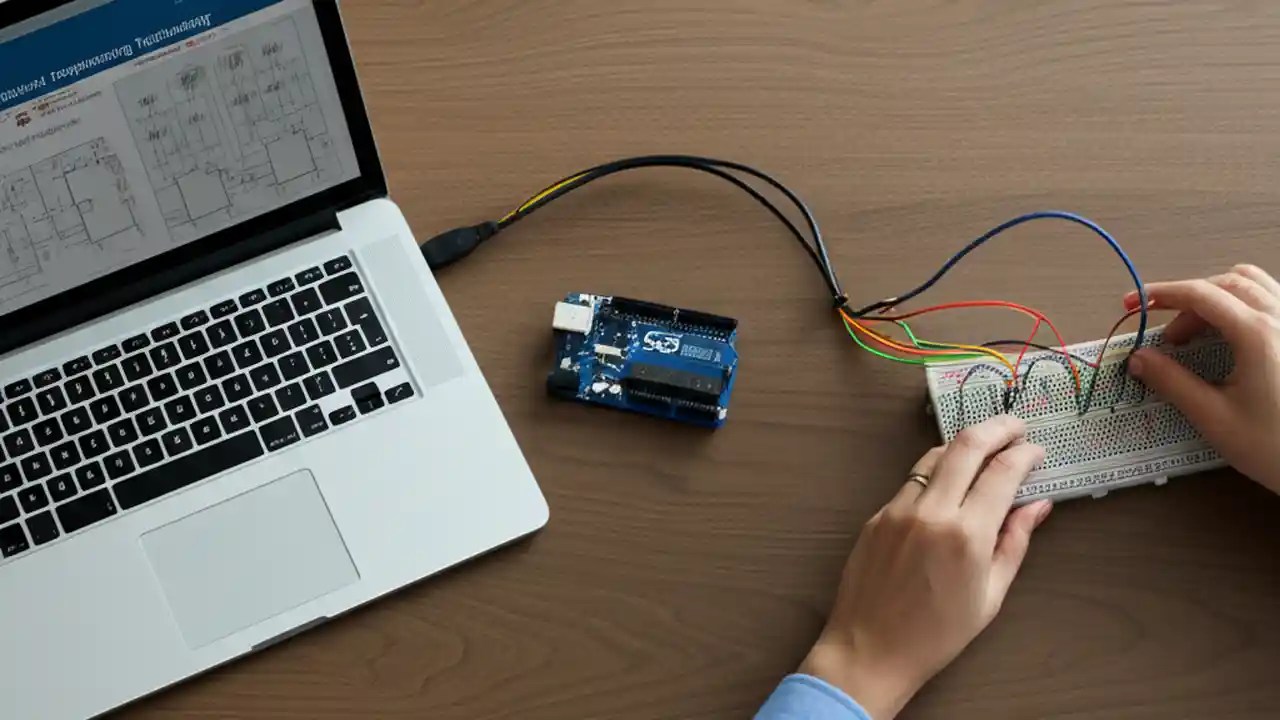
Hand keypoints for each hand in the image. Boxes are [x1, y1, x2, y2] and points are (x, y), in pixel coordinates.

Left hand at [799, 416, 1051, 718]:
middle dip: (997, 428)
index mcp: (967, 535)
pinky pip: (912, 480)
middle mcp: (931, 512)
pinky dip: (936, 470)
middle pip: (967, 445)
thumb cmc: (938, 634)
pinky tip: (949, 479)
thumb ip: (1015, 543)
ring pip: (935, 456)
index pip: (1003, 472)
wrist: (870, 649)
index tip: (1037, 451)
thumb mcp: (991, 594)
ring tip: (985, 446)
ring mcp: (898, 509)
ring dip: (963, 444)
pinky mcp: (877, 515)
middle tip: (1016, 426)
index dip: (1025, 454)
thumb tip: (1038, 505)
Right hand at [1124, 264, 1279, 494]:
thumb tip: (1139, 359)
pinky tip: (1232, 332)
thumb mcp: (1214, 417)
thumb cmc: (1275, 446)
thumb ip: (1172, 382)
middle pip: (1225, 285)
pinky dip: (1243, 303)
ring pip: (1253, 284)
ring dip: (1217, 297)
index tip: (1133, 304)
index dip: (1160, 295)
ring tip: (1199, 330)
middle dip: (1187, 302)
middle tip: (1168, 338)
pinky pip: (1272, 298)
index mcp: (1257, 335)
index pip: (1200, 295)